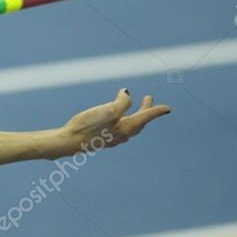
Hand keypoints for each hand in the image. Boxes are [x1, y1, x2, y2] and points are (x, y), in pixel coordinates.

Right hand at [46, 88, 170, 158]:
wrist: (69, 141)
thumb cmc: (88, 126)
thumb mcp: (109, 110)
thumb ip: (122, 102)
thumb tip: (127, 95)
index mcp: (127, 127)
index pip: (146, 117)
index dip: (156, 111)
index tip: (167, 108)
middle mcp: (123, 135)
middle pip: (140, 122)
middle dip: (146, 110)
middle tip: (148, 98)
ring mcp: (113, 139)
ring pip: (131, 127)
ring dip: (136, 116)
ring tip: (135, 109)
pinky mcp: (103, 139)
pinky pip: (121, 130)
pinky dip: (124, 121)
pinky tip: (117, 121)